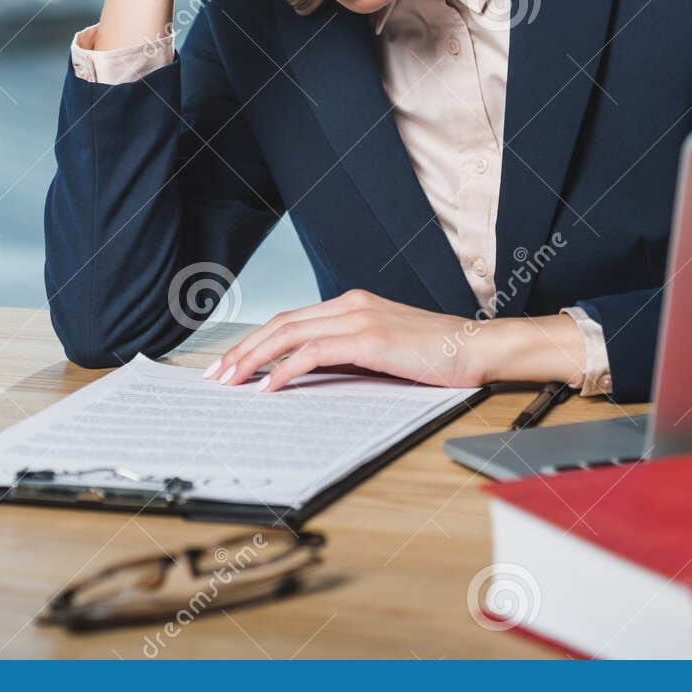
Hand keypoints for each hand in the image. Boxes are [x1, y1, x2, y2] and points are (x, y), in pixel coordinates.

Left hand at [206, 289, 586, 391]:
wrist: (476, 348)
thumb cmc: (436, 355)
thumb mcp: (383, 350)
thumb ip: (348, 353)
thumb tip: (308, 373)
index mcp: (352, 304)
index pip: (290, 320)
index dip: (255, 341)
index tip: (231, 364)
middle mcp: (350, 304)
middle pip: (280, 324)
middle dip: (242, 350)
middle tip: (216, 376)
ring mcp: (359, 318)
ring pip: (289, 335)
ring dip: (253, 360)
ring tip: (231, 382)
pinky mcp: (369, 338)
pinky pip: (313, 353)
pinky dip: (285, 370)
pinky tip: (269, 387)